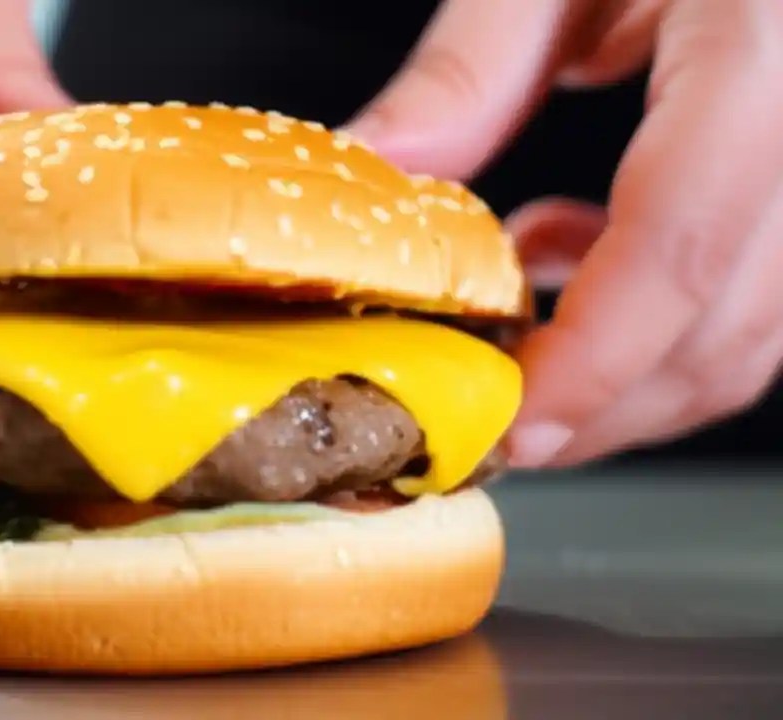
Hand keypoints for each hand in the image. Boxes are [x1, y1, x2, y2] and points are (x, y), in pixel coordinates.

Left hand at [344, 0, 782, 466]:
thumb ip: (470, 68)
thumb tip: (374, 171)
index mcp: (760, 35)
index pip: (681, 238)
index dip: (594, 356)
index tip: (509, 421)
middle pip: (726, 319)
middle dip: (603, 403)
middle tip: (493, 427)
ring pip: (754, 330)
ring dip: (624, 375)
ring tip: (514, 346)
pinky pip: (756, 288)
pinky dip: (654, 314)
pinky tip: (558, 255)